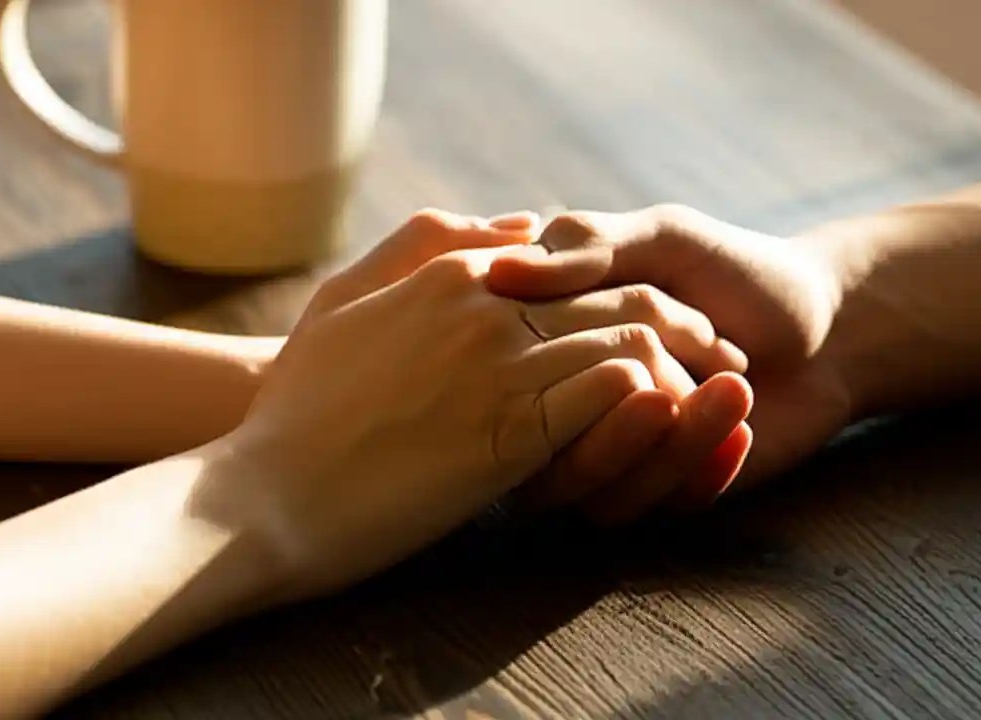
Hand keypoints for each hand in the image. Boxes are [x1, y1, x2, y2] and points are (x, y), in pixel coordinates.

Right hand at [192, 210, 720, 600]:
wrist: (263, 498)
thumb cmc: (291, 412)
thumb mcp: (339, 307)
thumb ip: (414, 250)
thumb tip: (504, 226)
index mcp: (447, 274)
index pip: (573, 262)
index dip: (629, 285)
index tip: (663, 322)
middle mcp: (481, 304)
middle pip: (618, 290)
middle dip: (682, 322)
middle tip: (717, 358)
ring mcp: (496, 364)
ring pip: (630, 336)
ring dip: (683, 367)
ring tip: (712, 399)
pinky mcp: (509, 430)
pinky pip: (611, 395)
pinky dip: (654, 405)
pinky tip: (670, 429)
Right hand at [488, 204, 848, 493]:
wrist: (826, 327)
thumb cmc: (733, 269)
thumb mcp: (662, 236)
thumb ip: (588, 248)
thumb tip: (501, 272)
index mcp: (544, 339)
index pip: (504, 367)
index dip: (556, 352)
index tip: (640, 318)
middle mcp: (563, 404)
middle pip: (537, 444)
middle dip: (607, 415)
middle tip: (674, 379)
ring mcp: (609, 454)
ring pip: (594, 487)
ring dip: (663, 445)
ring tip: (733, 388)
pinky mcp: (655, 493)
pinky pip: (650, 507)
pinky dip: (697, 468)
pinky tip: (742, 428)